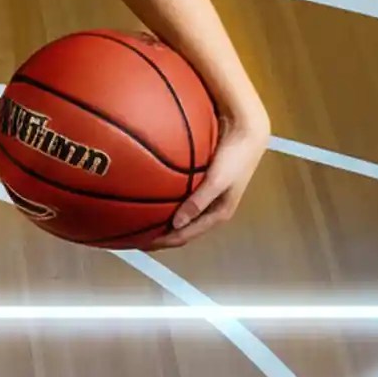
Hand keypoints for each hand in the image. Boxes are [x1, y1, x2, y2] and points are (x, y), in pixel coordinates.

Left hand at [146, 113, 269, 250]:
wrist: (247, 133)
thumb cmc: (235, 157)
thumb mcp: (218, 180)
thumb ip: (198, 201)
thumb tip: (177, 224)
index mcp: (217, 215)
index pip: (184, 236)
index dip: (162, 243)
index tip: (138, 243)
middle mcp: (209, 210)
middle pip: (178, 229)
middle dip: (156, 234)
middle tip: (130, 234)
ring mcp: (204, 198)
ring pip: (176, 215)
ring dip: (157, 219)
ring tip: (133, 219)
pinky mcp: (200, 185)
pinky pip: (177, 198)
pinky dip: (161, 200)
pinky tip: (143, 195)